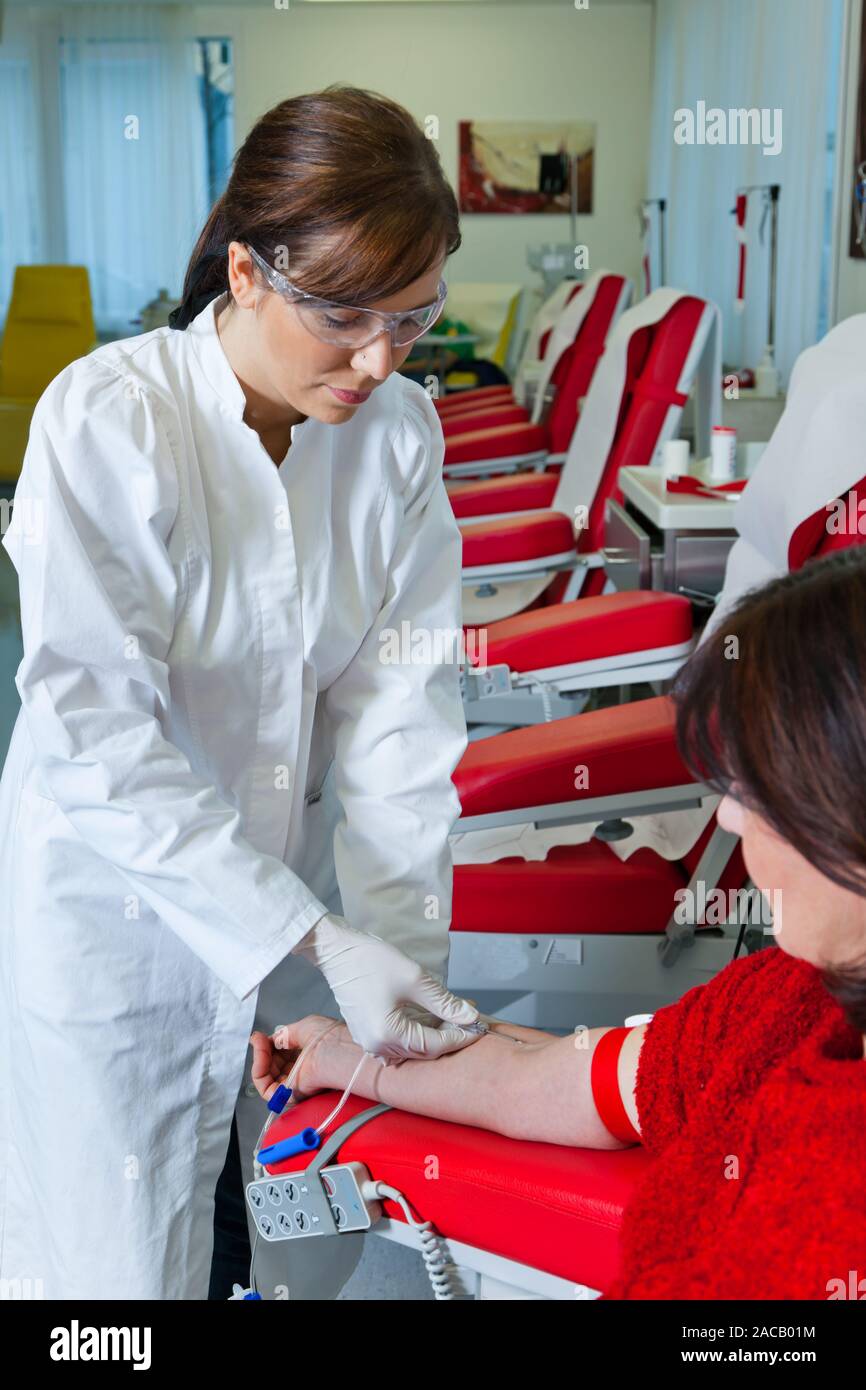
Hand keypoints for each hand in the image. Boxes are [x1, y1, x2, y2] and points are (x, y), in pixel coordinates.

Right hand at [248, 1014, 336, 1105]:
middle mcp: (302, 1070)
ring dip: (259, 1060)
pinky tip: (260, 1059)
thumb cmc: (327, 1037)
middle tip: (259, 1040)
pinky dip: (259, 1073)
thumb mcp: (303, 1028)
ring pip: (267, 1076)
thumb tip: (270, 1039)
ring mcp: (296, 1083)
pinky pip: (266, 1088)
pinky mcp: (290, 1095)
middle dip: (262, 1051)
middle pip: (272, 1065)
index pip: (281, 1054)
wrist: (335, 1051)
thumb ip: (284, 1035)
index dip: (269, 1045)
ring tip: (260, 1047)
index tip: (260, 1037)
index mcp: (307, 1055)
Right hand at [291, 912, 480, 1061]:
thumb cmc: (371, 961)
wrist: (337, 950)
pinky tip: (430, 1014)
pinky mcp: (367, 1032)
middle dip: (448, 1033)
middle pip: (423, 1050)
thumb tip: (470, 1017)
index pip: (434, 1045)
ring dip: (434, 1032)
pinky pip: (398, 1040)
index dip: (460, 1036)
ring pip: (412, 1046)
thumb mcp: (415, 979)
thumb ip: (445, 1002)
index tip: (479, 1026)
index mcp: (388, 1036)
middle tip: (468, 1015)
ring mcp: (369, 1041)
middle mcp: (376, 1046)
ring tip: (452, 1012)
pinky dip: (417, 1030)